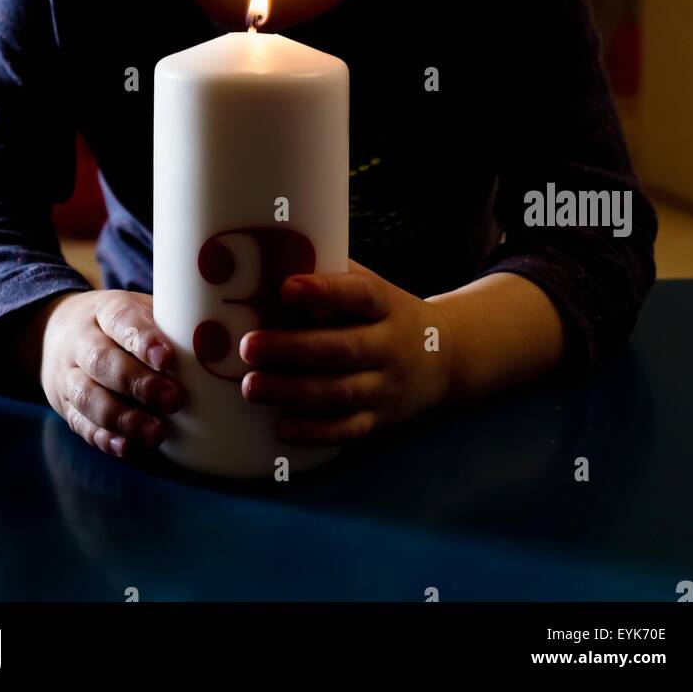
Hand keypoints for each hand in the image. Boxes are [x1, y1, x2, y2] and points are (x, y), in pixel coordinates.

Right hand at [36, 289, 185, 459]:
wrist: (55, 331)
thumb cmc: (118, 323)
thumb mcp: (138, 308)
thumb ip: (170, 321)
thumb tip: (223, 339)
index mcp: (104, 311)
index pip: (120, 320)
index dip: (142, 339)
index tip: (167, 358)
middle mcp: (81, 341)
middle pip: (102, 361)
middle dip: (138, 383)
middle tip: (175, 400)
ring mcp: (67, 375)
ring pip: (88, 397)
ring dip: (124, 418)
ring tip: (158, 433)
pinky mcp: (64, 406)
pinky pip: (80, 424)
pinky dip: (104, 438)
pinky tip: (128, 447)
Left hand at [239, 258, 453, 446]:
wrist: (444, 357)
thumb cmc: (385, 314)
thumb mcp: (372, 287)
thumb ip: (331, 275)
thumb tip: (269, 260)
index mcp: (387, 304)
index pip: (361, 294)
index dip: (325, 291)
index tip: (286, 287)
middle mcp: (391, 345)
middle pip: (344, 348)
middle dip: (293, 348)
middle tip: (248, 346)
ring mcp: (388, 386)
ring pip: (341, 392)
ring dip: (292, 391)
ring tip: (251, 386)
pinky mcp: (381, 418)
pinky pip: (348, 429)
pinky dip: (314, 431)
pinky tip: (281, 427)